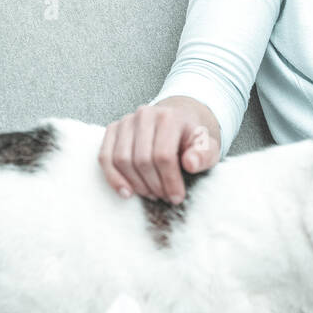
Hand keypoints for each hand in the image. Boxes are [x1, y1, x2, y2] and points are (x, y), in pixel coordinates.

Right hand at [98, 102, 219, 203]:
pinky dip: (113, 178)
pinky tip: (127, 192)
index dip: (169, 181)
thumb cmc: (191, 139)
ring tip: (151, 194)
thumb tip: (190, 163)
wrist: (177, 122)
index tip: (177, 198)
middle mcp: (145, 114)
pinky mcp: (113, 129)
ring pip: (121, 160)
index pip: (164, 155)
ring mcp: (126, 121)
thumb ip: (204, 155)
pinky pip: (105, 157)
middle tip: (164, 197)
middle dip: (154, 185)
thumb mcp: (207, 147)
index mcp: (169, 117)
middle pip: (142, 160)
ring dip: (136, 184)